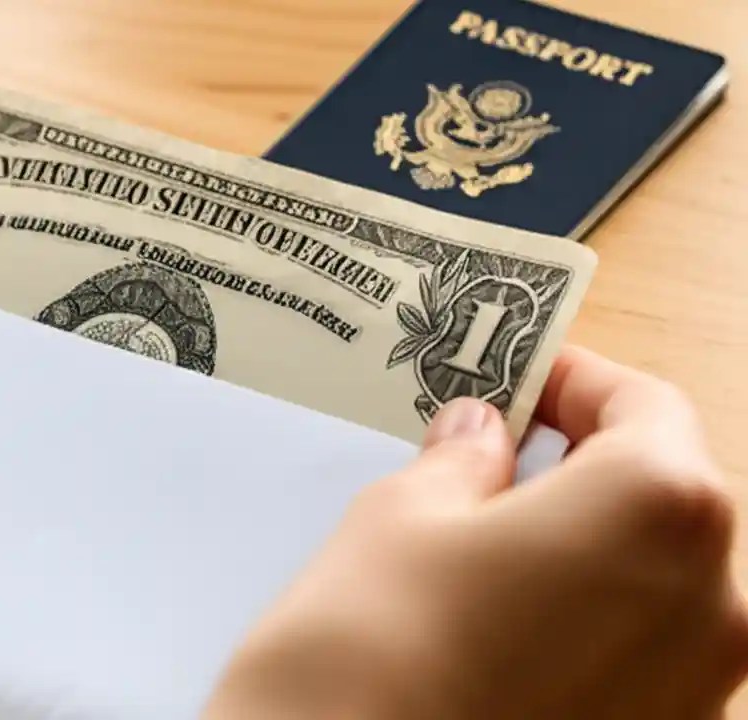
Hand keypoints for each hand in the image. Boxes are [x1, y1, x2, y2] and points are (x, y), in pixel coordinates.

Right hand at [203, 345, 747, 718]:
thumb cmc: (365, 664)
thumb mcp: (396, 519)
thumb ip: (459, 463)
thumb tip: (481, 438)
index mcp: (661, 514)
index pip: (644, 406)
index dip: (573, 380)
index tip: (518, 377)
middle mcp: (714, 609)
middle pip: (661, 496)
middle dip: (579, 464)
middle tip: (487, 453)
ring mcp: (697, 695)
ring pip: (652, 582)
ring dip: (581, 546)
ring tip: (479, 543)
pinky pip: (635, 655)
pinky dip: (581, 622)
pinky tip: (494, 625)